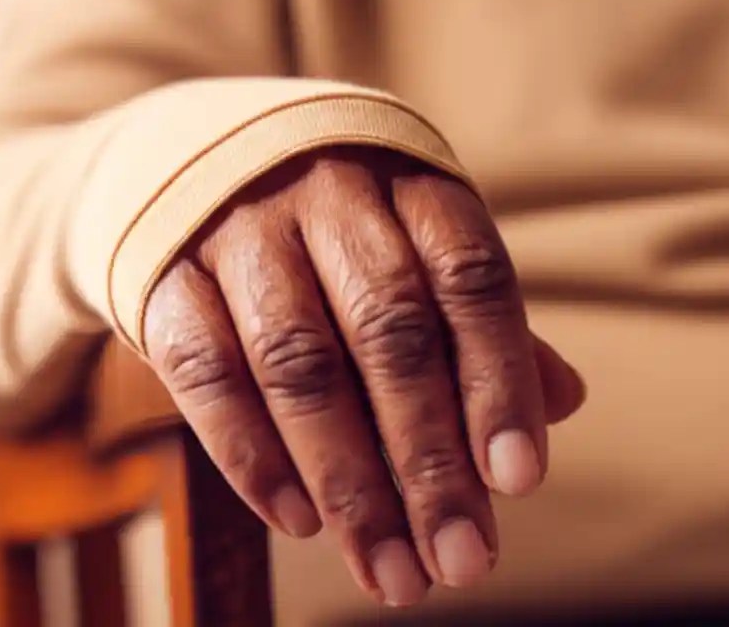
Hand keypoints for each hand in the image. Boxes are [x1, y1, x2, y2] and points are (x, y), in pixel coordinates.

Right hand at [142, 146, 584, 605]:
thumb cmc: (325, 226)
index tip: (519, 482)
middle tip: (460, 562)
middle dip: (428, 460)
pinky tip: (299, 520)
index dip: (499, 381)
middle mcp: (323, 194)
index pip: (468, 278)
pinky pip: (206, 371)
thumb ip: (473, 321)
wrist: (183, 159)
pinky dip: (252, 455)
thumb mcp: (406, 243)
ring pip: (298, 362)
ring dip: (348, 481)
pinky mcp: (163, 276)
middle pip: (388, 332)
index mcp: (404, 181)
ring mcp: (236, 232)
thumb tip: (565, 401)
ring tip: (390, 568)